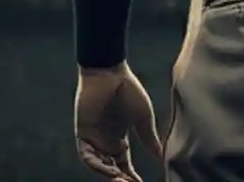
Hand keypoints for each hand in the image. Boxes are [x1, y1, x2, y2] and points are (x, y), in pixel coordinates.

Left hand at [74, 62, 162, 181]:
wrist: (110, 73)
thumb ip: (148, 137)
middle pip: (111, 168)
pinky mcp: (83, 133)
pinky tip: (109, 170)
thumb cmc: (128, 90)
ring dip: (109, 175)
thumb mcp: (142, 117)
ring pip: (98, 165)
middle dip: (121, 179)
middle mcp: (105, 141)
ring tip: (121, 181)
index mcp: (119, 138)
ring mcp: (93, 138)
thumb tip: (161, 156)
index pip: (123, 164)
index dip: (131, 176)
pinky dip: (97, 165)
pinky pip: (87, 156)